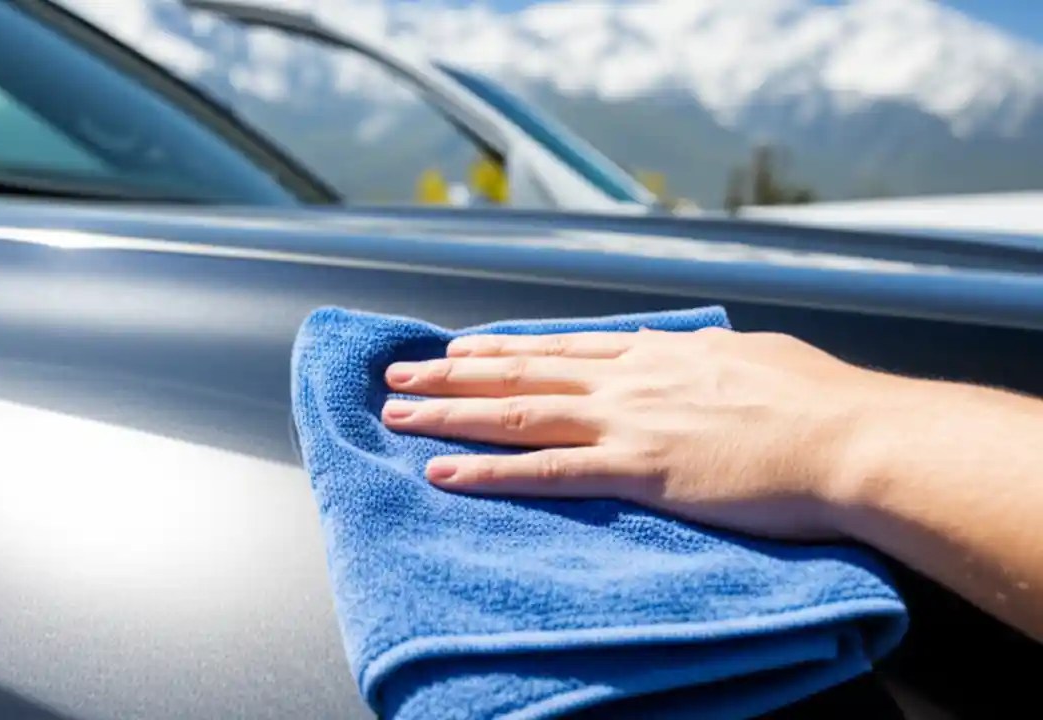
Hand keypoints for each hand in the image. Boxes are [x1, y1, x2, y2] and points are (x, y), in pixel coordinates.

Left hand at [382, 327, 896, 539]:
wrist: (852, 437)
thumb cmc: (819, 401)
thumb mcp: (754, 358)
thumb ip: (707, 357)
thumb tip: (693, 350)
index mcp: (658, 352)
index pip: (560, 347)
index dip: (502, 348)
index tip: (458, 349)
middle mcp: (629, 378)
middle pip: (521, 372)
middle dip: (452, 375)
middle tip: (398, 375)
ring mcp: (628, 422)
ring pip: (517, 414)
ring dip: (451, 416)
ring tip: (398, 417)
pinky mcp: (638, 470)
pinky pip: (546, 472)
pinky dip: (490, 473)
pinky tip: (445, 473)